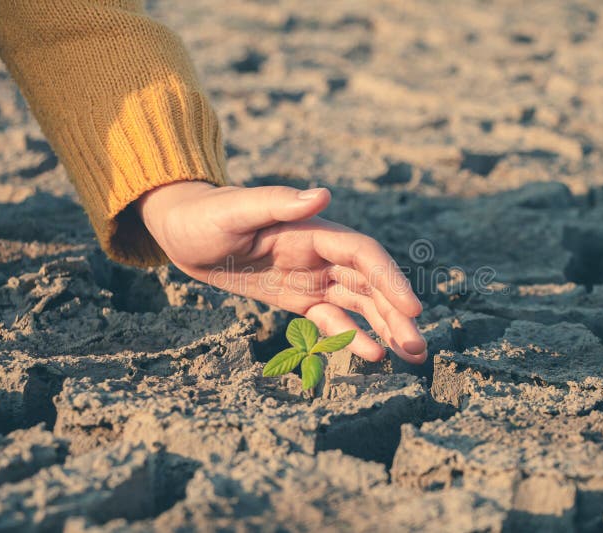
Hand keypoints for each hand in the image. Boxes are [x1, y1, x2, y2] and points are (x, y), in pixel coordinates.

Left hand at [137, 181, 426, 362]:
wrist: (183, 231)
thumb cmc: (206, 215)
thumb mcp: (236, 209)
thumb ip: (278, 203)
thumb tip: (322, 194)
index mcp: (313, 230)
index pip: (364, 255)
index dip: (390, 280)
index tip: (412, 309)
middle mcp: (320, 254)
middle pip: (370, 285)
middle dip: (396, 315)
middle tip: (419, 348)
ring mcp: (311, 277)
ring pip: (358, 305)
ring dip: (385, 328)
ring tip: (411, 356)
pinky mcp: (297, 297)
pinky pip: (330, 318)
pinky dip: (351, 335)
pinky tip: (373, 355)